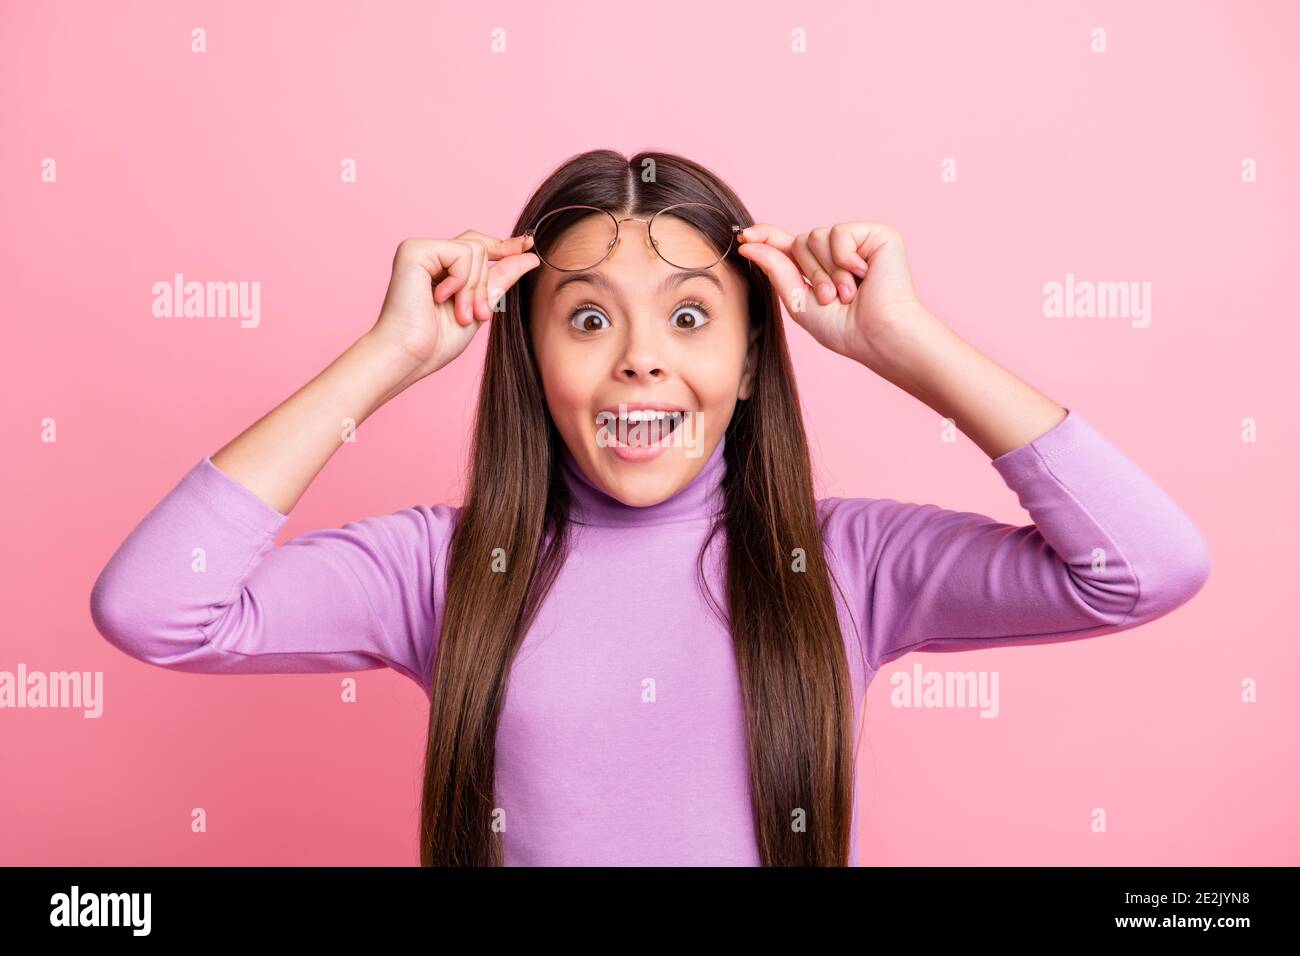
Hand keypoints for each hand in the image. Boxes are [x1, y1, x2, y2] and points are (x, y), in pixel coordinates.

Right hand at [369, 231, 539, 377]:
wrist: (410, 355)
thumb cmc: (435, 341)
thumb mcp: (479, 306)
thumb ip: (500, 280)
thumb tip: (529, 256)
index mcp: (442, 267)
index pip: (478, 246)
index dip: (504, 245)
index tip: (529, 244)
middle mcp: (430, 254)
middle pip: (480, 246)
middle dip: (485, 284)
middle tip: (477, 315)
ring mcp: (421, 249)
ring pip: (475, 250)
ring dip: (473, 288)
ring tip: (459, 313)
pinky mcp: (414, 249)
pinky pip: (461, 253)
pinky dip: (460, 281)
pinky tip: (440, 298)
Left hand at [736, 221, 925, 363]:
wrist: (877, 335)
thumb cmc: (844, 329)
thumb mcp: (799, 302)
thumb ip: (776, 271)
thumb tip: (747, 244)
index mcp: (819, 269)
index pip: (787, 245)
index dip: (766, 237)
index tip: (744, 236)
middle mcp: (837, 252)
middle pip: (799, 241)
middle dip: (809, 273)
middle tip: (830, 298)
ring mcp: (857, 242)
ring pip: (815, 236)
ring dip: (827, 271)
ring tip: (848, 293)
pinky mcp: (876, 235)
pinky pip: (838, 233)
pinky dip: (844, 258)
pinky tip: (863, 274)